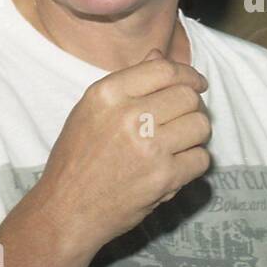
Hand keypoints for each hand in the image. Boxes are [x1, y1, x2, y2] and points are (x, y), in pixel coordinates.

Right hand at [33, 48, 211, 257]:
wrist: (65, 211)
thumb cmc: (77, 160)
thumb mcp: (90, 111)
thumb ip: (128, 82)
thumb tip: (160, 55)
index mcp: (107, 94)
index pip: (164, 69)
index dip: (188, 74)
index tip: (197, 84)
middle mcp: (128, 116)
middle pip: (188, 96)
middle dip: (193, 107)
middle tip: (185, 119)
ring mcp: (148, 147)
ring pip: (200, 126)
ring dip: (196, 135)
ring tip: (179, 143)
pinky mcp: (163, 177)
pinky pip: (201, 159)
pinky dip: (194, 163)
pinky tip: (175, 166)